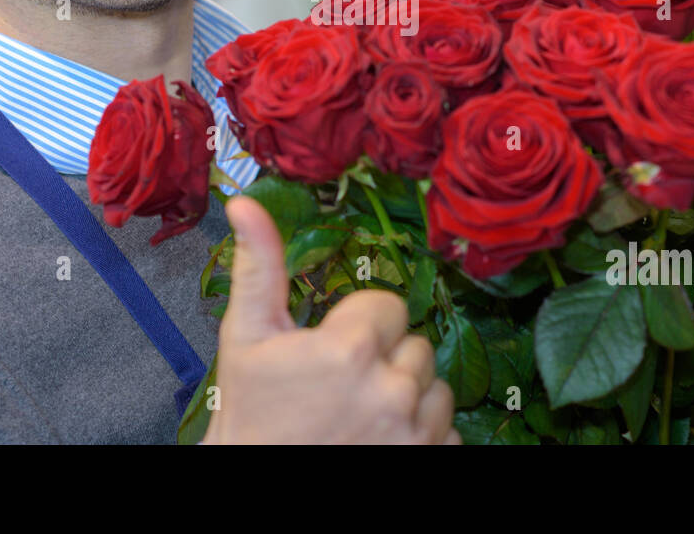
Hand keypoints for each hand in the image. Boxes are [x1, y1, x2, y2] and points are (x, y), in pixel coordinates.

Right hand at [199, 195, 459, 443]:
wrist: (255, 489)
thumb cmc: (252, 416)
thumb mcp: (247, 338)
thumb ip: (258, 268)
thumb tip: (244, 204)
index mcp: (350, 348)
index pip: (389, 306)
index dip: (360, 325)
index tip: (333, 349)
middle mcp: (391, 389)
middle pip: (415, 346)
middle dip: (386, 360)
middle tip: (343, 386)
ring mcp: (414, 433)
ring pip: (437, 388)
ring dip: (409, 397)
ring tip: (363, 414)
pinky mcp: (429, 461)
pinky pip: (449, 431)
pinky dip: (424, 435)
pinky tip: (383, 440)